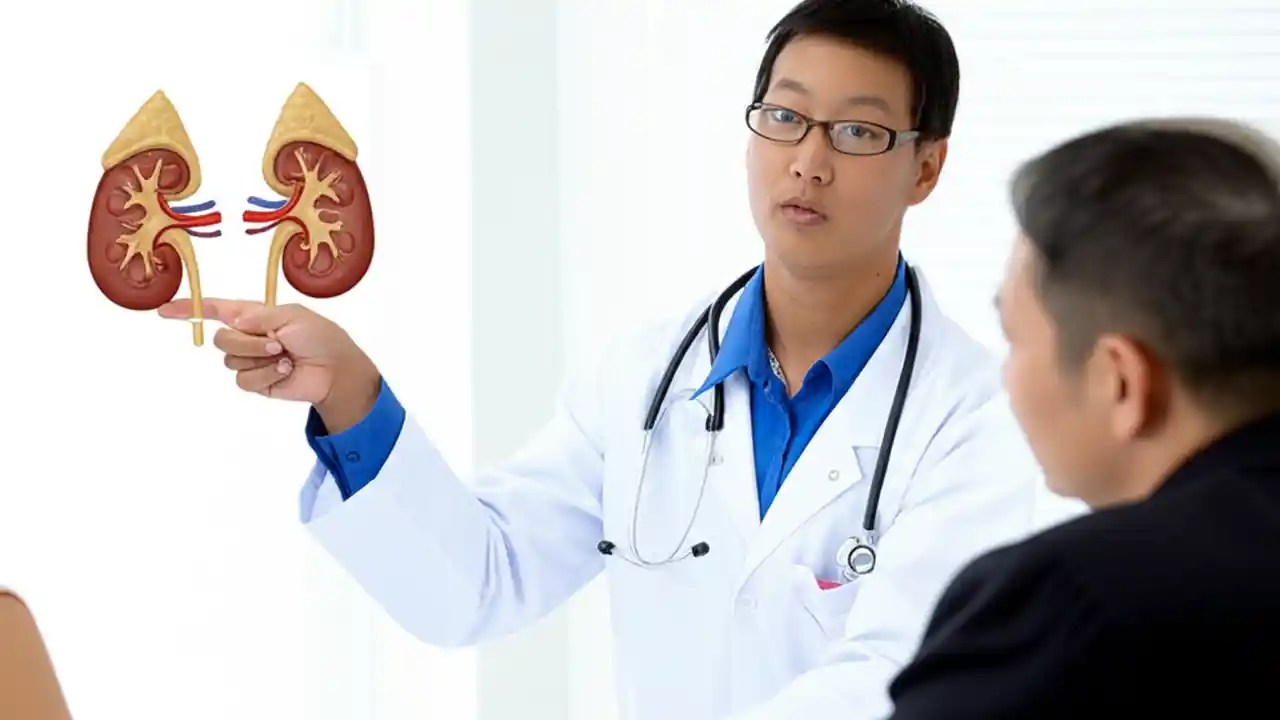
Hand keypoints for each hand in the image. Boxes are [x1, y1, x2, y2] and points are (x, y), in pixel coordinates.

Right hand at [157, 298, 381, 432]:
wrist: (336, 369)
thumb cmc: (319, 336)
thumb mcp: (292, 316)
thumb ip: (261, 317)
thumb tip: (234, 322)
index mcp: (254, 315)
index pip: (215, 310)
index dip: (190, 309)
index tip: (164, 311)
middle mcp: (248, 336)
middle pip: (221, 339)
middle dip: (248, 343)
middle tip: (278, 344)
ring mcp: (251, 360)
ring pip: (231, 361)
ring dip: (260, 359)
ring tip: (286, 357)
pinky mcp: (257, 382)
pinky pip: (244, 380)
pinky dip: (266, 375)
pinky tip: (285, 372)